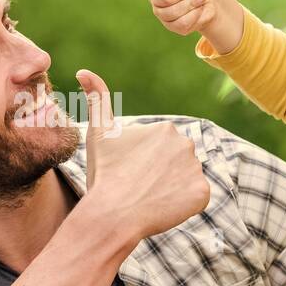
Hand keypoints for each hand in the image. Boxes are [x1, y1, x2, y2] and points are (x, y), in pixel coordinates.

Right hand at [74, 67, 209, 241]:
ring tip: (149, 198)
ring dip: (170, 189)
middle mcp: (186, 144)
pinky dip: (181, 205)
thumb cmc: (103, 173)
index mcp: (165, 129)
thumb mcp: (98, 132)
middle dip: (159, 174)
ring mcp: (196, 170)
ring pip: (184, 180)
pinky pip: (195, 198)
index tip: (129, 174)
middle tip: (138, 188)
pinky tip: (162, 207)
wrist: (112, 213)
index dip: (142, 165)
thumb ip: (97, 98)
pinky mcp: (202, 194)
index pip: (158, 150)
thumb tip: (83, 71)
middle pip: (174, 163)